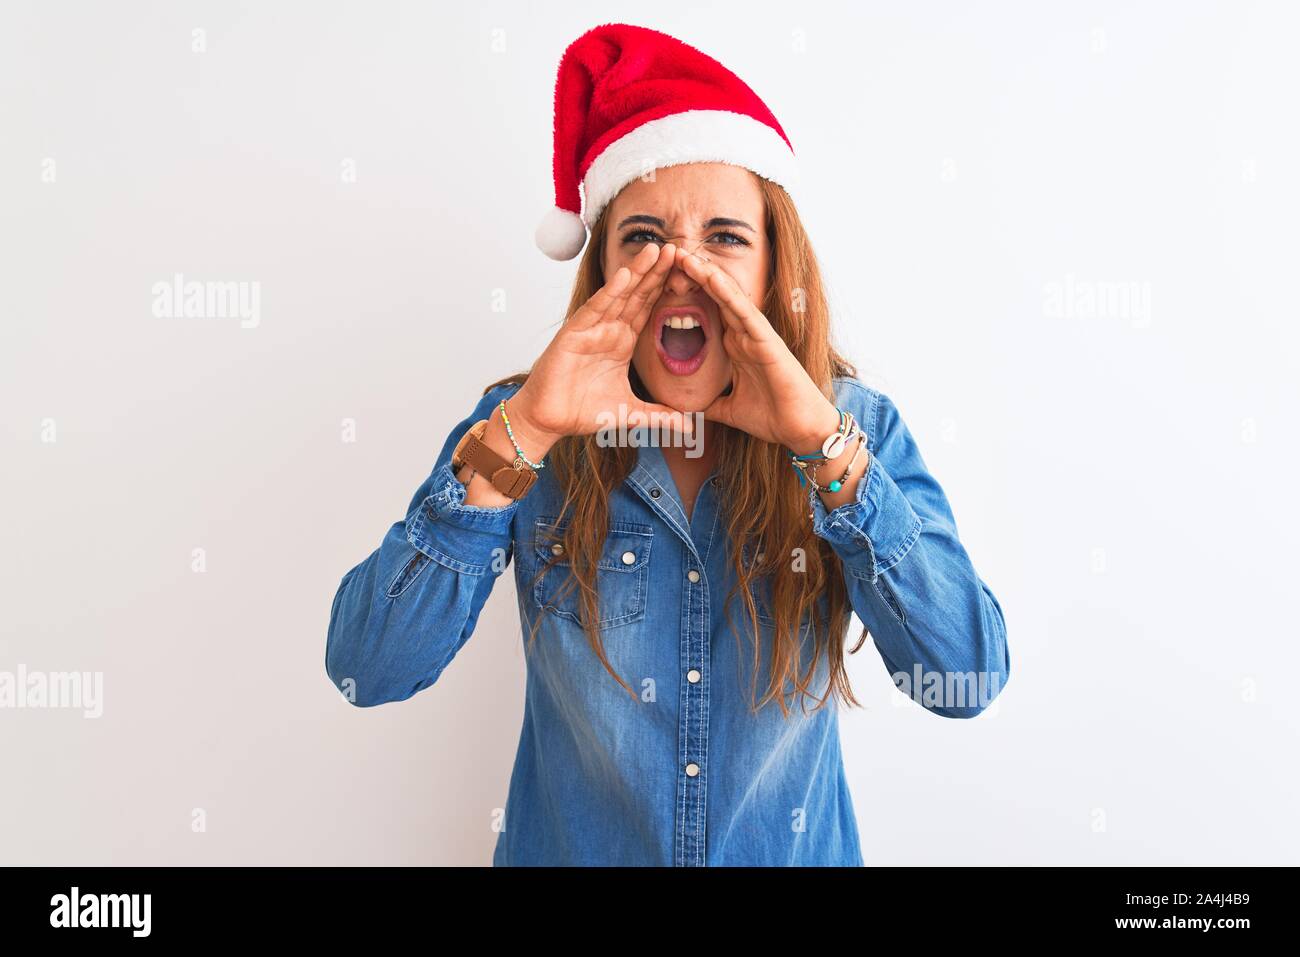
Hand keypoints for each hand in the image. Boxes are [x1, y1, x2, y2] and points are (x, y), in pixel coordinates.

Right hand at [508, 242, 694, 447]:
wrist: (548, 420)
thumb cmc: (581, 411)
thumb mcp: (631, 413)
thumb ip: (661, 416)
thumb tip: (691, 426)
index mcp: (622, 342)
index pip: (649, 309)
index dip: (666, 290)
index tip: (688, 272)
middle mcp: (609, 330)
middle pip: (638, 295)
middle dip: (656, 272)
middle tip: (678, 247)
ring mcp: (591, 329)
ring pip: (619, 295)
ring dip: (637, 272)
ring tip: (656, 250)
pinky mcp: (574, 334)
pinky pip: (596, 309)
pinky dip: (610, 292)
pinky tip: (625, 275)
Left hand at [674, 248, 838, 452]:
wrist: (800, 430)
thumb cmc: (772, 417)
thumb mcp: (728, 411)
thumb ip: (710, 406)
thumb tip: (690, 412)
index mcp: (736, 347)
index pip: (709, 312)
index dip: (690, 294)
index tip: (667, 279)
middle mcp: (745, 335)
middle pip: (716, 297)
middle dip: (695, 276)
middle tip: (671, 253)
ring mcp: (757, 335)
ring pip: (728, 297)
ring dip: (707, 275)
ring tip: (685, 256)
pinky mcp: (767, 341)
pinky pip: (744, 312)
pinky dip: (728, 294)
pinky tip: (711, 277)